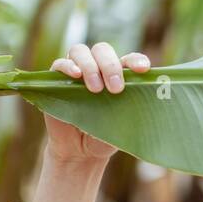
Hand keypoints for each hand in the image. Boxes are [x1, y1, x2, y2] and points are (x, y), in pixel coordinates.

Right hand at [44, 43, 150, 162]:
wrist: (81, 151)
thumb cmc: (106, 135)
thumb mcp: (123, 123)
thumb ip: (131, 108)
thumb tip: (145, 101)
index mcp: (118, 75)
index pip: (128, 58)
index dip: (136, 59)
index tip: (142, 69)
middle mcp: (97, 68)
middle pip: (102, 50)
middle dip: (110, 66)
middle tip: (115, 88)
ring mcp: (76, 72)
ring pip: (80, 51)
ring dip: (90, 66)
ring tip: (95, 90)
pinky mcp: (56, 80)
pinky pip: (59, 64)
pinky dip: (68, 66)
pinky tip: (76, 76)